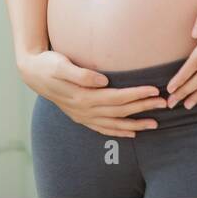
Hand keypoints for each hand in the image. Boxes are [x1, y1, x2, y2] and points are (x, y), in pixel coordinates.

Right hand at [18, 49, 168, 137]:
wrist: (32, 73)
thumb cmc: (49, 64)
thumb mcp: (61, 64)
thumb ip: (81, 74)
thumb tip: (102, 80)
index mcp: (83, 96)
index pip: (116, 97)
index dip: (136, 94)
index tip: (153, 90)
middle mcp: (84, 109)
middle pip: (119, 110)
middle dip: (143, 107)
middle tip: (164, 102)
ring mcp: (82, 116)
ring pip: (114, 123)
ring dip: (136, 124)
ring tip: (155, 123)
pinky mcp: (81, 117)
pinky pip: (103, 128)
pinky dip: (118, 132)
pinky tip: (131, 133)